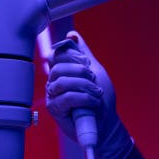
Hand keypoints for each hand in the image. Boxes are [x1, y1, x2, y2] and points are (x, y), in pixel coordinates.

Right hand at [45, 31, 132, 158]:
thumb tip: (71, 35)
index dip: (74, 57)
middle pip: (58, 68)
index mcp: (61, 72)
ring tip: (96, 93)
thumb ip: (83, 53)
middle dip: (81, 72)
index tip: (88, 65)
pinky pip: (65, 97)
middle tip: (94, 81)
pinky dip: (83, 97)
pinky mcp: (55, 110)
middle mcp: (53, 83)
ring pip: (62, 82)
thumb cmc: (100, 100)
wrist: (106, 123)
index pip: (58, 56)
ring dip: (84, 86)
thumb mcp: (94, 71)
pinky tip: (93, 101)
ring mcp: (53, 97)